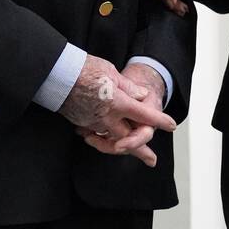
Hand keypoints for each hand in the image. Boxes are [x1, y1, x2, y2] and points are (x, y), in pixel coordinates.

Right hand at [59, 56, 175, 167]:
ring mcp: (94, 122)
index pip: (145, 115)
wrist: (58, 75)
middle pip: (129, 139)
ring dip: (123, 147)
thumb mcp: (112, 72)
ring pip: (112, 140)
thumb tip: (141, 95)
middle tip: (151, 160)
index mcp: (119, 102)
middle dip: (141, 150)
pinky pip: (97, 135)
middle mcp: (108, 117)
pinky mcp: (82, 123)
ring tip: (129, 152)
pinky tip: (108, 139)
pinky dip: (104, 139)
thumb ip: (128, 87)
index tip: (171, 125)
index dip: (160, 121)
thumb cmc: (85, 69)